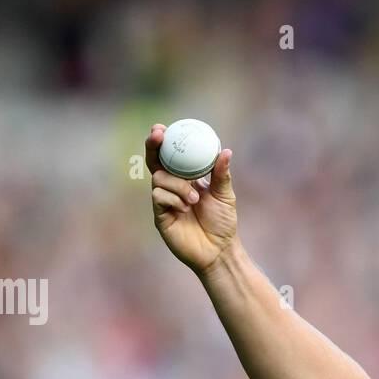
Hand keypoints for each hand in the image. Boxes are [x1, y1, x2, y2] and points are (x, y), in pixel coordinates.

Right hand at [145, 123, 237, 275]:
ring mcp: (164, 201)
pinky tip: (185, 208)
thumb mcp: (224, 195)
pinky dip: (173, 198)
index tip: (163, 128)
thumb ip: (222, 174)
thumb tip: (225, 151)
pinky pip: (158, 197)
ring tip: (194, 199)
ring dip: (177, 184)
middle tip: (159, 135)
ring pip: (159, 178)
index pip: (171, 155)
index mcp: (186, 178)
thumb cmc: (222, 223)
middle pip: (155, 161)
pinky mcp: (160, 216)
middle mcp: (171, 187)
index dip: (164, 140)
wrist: (219, 251)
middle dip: (153, 145)